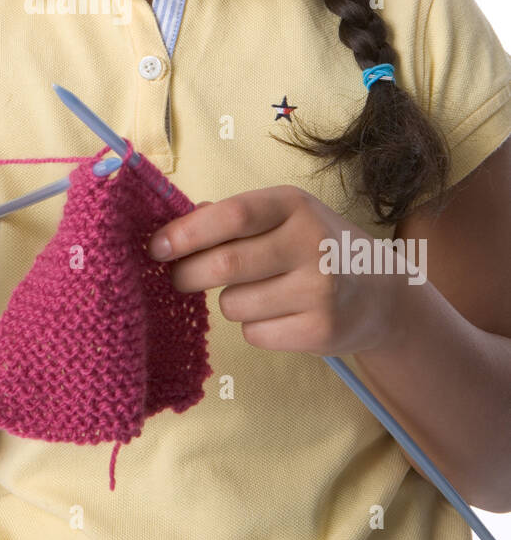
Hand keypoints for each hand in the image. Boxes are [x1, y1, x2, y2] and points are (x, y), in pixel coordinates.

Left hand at [146, 186, 407, 355]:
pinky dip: (255, 327)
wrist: (383, 293)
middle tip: (178, 278)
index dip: (185, 233)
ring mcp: (320, 290)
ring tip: (255, 293)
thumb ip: (232, 217)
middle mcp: (311, 243)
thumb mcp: (284, 215)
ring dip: (229, 302)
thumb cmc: (314, 245)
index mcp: (294, 205)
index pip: (230, 216)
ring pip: (234, 305)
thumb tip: (170, 231)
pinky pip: (255, 334)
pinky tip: (280, 314)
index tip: (156, 247)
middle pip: (224, 264)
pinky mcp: (321, 331)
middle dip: (186, 275)